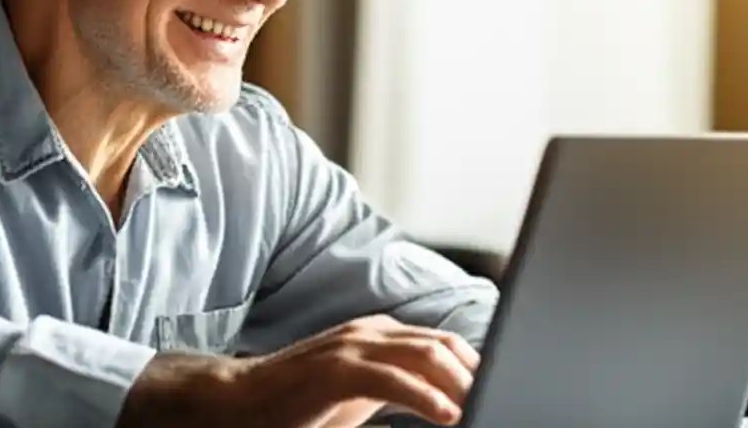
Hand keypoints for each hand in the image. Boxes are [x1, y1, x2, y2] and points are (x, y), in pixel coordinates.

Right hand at [116, 314, 479, 427]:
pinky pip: (392, 380)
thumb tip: (448, 406)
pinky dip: (425, 398)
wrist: (240, 403)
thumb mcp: (362, 396)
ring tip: (486, 407)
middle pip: (444, 346)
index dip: (478, 367)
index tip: (505, 389)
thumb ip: (403, 390)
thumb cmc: (302, 405)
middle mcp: (371, 332)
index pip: (444, 344)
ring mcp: (352, 346)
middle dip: (479, 375)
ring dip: (462, 386)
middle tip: (507, 397)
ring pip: (426, 356)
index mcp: (381, 335)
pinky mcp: (336, 370)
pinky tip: (447, 416)